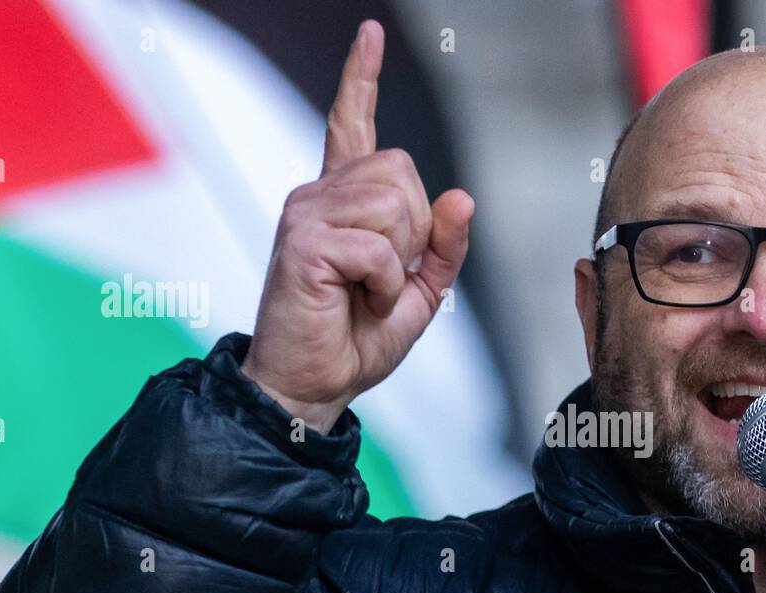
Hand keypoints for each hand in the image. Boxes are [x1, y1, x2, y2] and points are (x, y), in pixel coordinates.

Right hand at [241, 20, 474, 432]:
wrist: (315, 385)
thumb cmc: (357, 338)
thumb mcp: (420, 292)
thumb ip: (444, 247)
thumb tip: (463, 196)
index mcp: (344, 202)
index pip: (351, 125)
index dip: (361, 79)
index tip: (370, 34)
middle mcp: (319, 196)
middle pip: (402, 170)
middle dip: (416, 230)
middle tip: (386, 276)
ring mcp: (306, 214)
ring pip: (396, 204)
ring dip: (401, 262)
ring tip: (368, 291)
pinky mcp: (302, 242)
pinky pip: (381, 248)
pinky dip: (387, 285)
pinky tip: (359, 301)